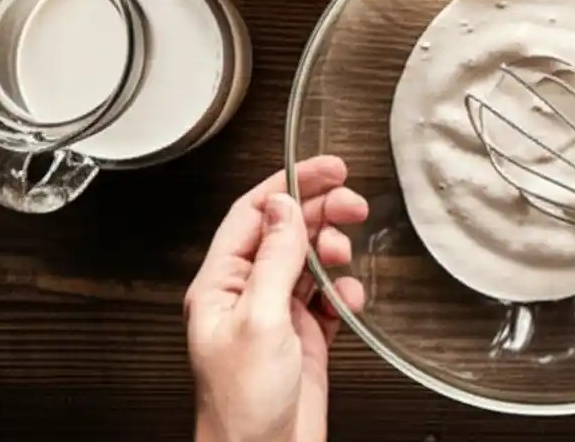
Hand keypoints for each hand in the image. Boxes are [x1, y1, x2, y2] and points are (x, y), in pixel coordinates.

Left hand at [185, 156, 368, 441]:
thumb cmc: (242, 407)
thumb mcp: (259, 320)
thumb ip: (273, 259)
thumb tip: (282, 207)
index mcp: (221, 285)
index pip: (253, 214)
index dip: (290, 184)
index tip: (326, 169)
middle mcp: (247, 294)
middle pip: (286, 232)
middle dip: (320, 213)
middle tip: (353, 204)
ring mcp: (276, 316)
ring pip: (309, 262)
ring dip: (332, 250)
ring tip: (345, 252)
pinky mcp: (304, 338)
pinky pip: (328, 299)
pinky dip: (344, 292)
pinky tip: (348, 297)